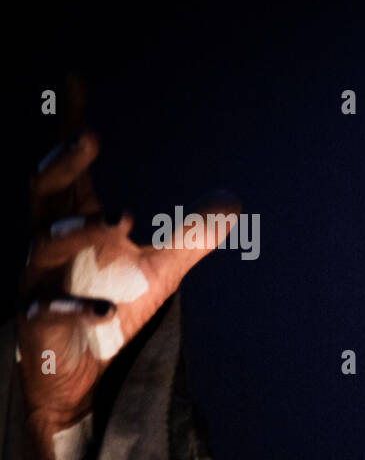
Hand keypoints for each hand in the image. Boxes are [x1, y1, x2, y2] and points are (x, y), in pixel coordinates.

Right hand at [17, 130, 237, 459]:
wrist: (83, 377)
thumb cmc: (110, 312)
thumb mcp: (159, 272)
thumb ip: (190, 236)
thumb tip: (234, 200)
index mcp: (76, 224)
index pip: (69, 169)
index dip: (69, 127)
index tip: (74, 83)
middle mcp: (50, 246)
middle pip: (42, 191)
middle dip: (62, 163)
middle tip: (89, 140)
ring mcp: (38, 282)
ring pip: (42, 244)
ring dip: (79, 229)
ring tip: (119, 219)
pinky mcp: (35, 324)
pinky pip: (45, 309)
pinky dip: (74, 307)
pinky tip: (103, 310)